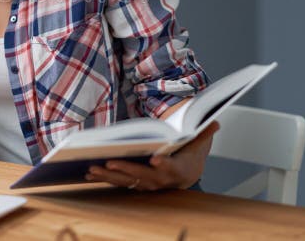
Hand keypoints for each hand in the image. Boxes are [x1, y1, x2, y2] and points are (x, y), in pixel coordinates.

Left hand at [85, 121, 219, 190]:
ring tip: (92, 168)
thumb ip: (204, 132)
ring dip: (110, 176)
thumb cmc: (190, 153)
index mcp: (180, 170)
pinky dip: (105, 178)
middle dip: (126, 170)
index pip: (171, 168)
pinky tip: (89, 172)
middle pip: (143, 177)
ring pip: (128, 182)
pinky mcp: (136, 183)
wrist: (187, 172)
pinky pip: (120, 182)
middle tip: (110, 162)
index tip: (156, 160)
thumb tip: (214, 121)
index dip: (164, 165)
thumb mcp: (199, 141)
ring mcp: (148, 184)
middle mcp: (162, 181)